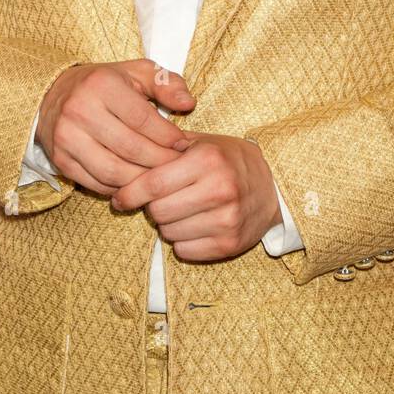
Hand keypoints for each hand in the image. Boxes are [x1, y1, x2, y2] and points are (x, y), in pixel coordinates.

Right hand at [36, 58, 194, 196]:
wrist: (52, 93)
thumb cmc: (104, 83)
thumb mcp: (136, 72)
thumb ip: (166, 84)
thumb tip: (189, 104)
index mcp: (102, 85)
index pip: (143, 120)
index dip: (168, 136)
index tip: (183, 144)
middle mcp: (80, 110)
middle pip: (131, 149)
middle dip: (160, 161)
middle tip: (176, 165)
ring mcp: (67, 137)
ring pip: (113, 171)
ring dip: (141, 180)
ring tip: (158, 177)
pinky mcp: (60, 160)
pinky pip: (95, 183)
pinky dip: (119, 187)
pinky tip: (134, 182)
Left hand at [110, 131, 281, 261]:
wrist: (275, 187)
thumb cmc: (230, 160)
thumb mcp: (204, 142)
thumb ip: (167, 147)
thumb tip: (126, 156)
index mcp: (207, 160)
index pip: (153, 184)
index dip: (129, 193)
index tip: (118, 199)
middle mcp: (218, 190)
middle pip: (157, 211)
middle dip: (152, 207)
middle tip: (163, 199)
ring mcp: (226, 220)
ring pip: (168, 233)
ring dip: (168, 224)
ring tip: (183, 210)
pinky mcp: (229, 245)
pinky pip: (184, 250)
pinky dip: (183, 241)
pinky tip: (195, 225)